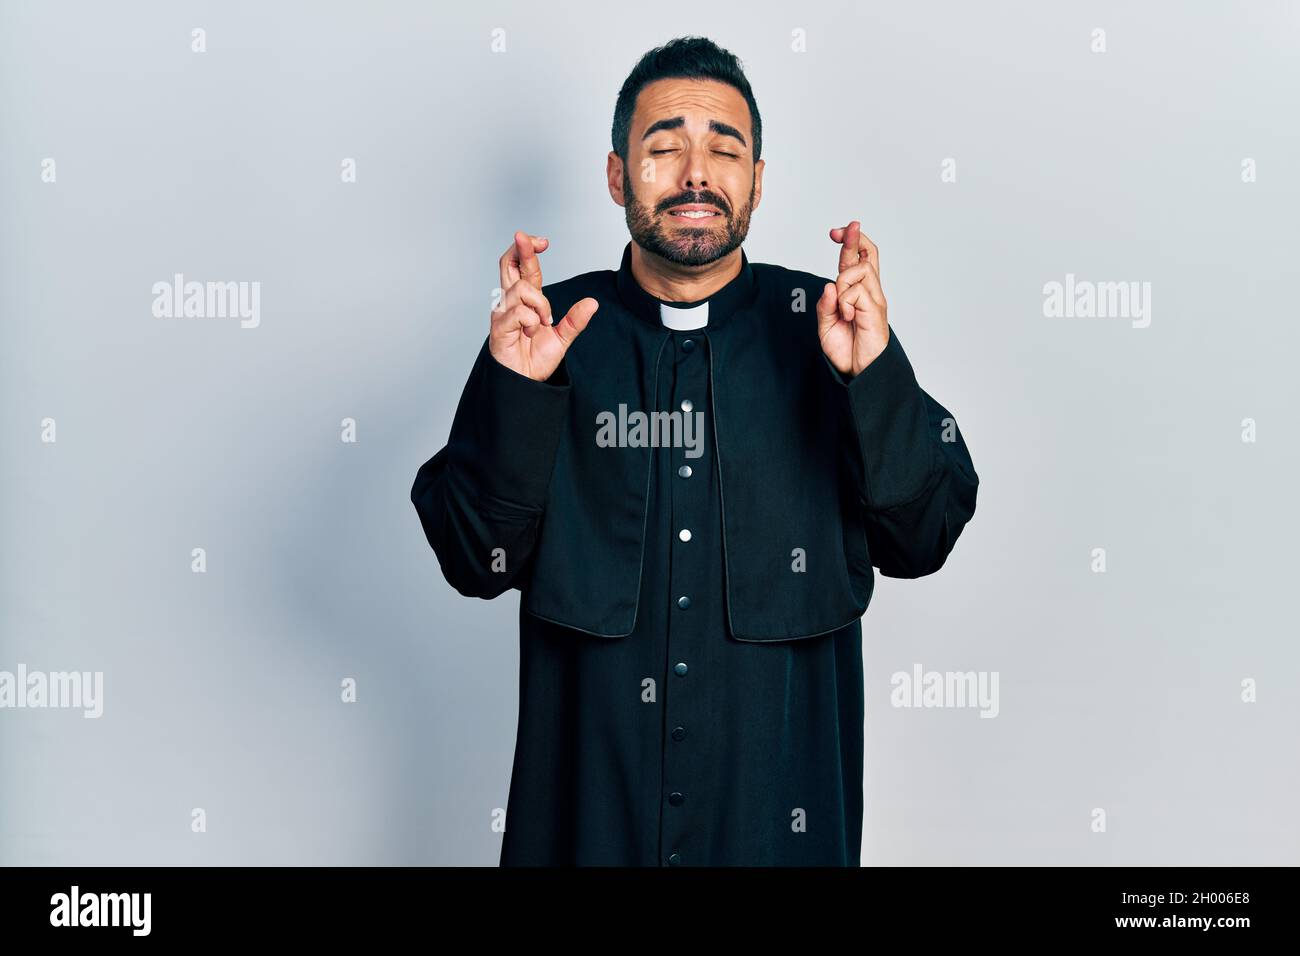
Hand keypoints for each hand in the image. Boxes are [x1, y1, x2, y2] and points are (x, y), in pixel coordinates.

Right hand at [489, 230, 598, 380]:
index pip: (525, 268)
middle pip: (507, 264)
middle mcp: (511, 302)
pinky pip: (519, 312)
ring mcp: (503, 313)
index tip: (543, 241)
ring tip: (543, 323)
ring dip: (540, 304)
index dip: (530, 250)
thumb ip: (575, 320)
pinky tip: (531, 332)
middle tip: (525, 238)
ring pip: (521, 289)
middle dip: (519, 248)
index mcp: (526, 300)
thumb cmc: (535, 359)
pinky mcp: (499, 327)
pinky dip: (531, 320)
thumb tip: (593, 303)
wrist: (525, 382)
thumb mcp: (563, 337)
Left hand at [816, 220, 888, 376]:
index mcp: (857, 294)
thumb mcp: (826, 326)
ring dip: (843, 283)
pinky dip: (845, 302)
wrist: (859, 372)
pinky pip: (856, 292)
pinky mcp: (876, 310)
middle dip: (854, 238)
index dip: (850, 243)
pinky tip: (847, 318)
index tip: (837, 231)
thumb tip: (828, 285)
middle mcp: (870, 293)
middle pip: (867, 255)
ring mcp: (874, 300)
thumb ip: (825, 305)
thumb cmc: (846, 350)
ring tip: (841, 308)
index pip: (857, 260)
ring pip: (859, 270)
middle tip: (845, 227)